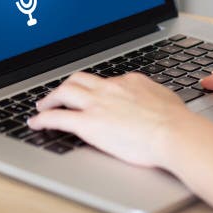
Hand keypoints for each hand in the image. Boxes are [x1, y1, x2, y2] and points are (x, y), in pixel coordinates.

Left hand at [28, 72, 209, 167]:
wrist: (175, 133)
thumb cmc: (177, 122)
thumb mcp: (165, 99)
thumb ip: (152, 97)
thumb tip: (152, 100)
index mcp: (128, 82)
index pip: (104, 81)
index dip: (94, 89)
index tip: (90, 95)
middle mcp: (109, 88)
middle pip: (78, 79)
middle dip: (65, 86)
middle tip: (58, 95)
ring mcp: (97, 104)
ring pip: (64, 92)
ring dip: (50, 98)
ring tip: (42, 106)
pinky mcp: (88, 123)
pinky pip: (58, 118)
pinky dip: (42, 119)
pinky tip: (36, 123)